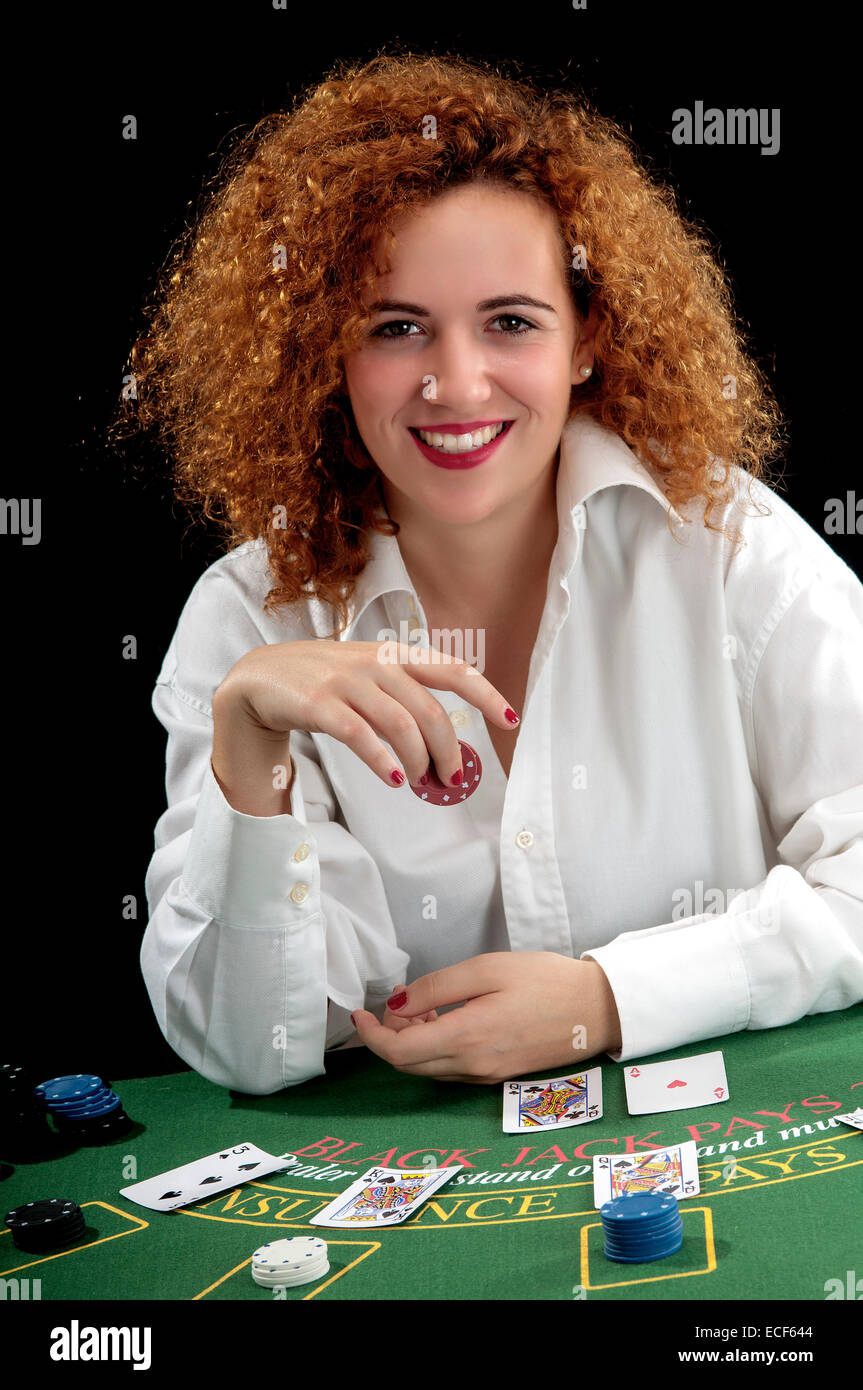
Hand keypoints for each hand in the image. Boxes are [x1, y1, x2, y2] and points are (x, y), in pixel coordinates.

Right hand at [214, 639, 517, 791]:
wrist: (258, 679)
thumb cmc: (323, 684)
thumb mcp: (369, 678)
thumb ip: (406, 698)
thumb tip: (450, 743)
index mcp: (393, 655)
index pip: (451, 669)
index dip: (485, 694)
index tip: (510, 721)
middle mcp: (373, 663)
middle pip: (429, 709)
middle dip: (448, 749)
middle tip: (451, 778)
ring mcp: (344, 681)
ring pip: (399, 724)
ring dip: (419, 760)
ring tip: (421, 783)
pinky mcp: (317, 703)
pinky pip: (359, 735)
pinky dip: (382, 760)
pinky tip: (395, 779)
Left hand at [352, 953, 621, 1082]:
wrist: (599, 1009)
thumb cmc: (546, 981)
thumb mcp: (487, 969)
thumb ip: (438, 987)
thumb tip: (397, 1004)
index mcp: (467, 1039)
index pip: (399, 1053)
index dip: (372, 1036)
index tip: (360, 1013)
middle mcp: (473, 1066)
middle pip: (410, 1064)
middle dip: (390, 1036)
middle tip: (395, 1001)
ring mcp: (487, 1075)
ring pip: (430, 1067)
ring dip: (413, 1041)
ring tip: (421, 1004)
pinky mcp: (499, 1074)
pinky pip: (452, 1067)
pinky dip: (436, 1046)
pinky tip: (445, 1019)